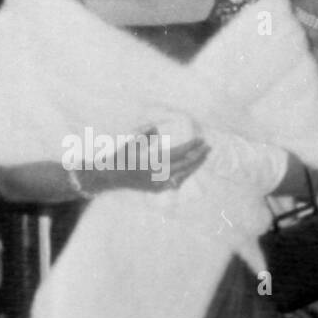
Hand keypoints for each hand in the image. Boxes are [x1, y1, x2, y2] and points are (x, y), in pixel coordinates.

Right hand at [80, 131, 211, 193]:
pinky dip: (184, 174)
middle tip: (208, 147)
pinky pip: (175, 182)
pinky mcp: (156, 188)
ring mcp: (157, 184)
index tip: (200, 140)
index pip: (178, 153)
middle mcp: (157, 174)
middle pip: (184, 165)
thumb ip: (144, 135)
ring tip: (202, 157)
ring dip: (194, 166)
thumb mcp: (130, 142)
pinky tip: (189, 168)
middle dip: (198, 156)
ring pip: (182, 175)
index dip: (191, 146)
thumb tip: (155, 128)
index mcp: (152, 161)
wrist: (109, 176)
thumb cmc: (119, 156)